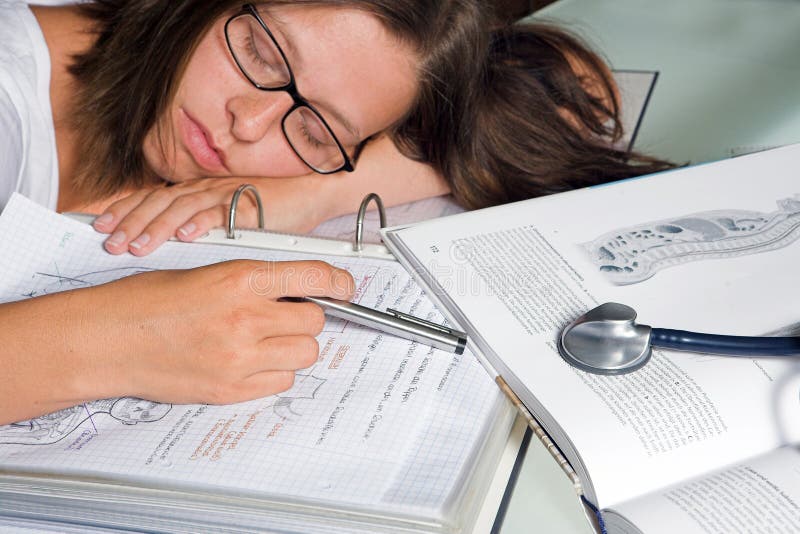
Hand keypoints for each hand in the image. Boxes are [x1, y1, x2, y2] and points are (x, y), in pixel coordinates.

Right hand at [0, 259, 354, 422]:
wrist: (106, 340)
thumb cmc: (145, 301)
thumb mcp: (204, 272)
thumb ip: (253, 281)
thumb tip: (293, 288)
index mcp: (239, 279)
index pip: (314, 276)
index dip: (338, 282)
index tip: (345, 287)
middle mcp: (246, 318)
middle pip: (315, 320)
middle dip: (308, 315)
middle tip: (288, 314)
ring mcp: (239, 359)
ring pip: (304, 354)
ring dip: (293, 345)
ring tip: (266, 339)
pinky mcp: (230, 390)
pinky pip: (281, 383)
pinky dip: (275, 372)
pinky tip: (251, 361)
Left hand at [93, 176, 329, 255]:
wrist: (309, 195)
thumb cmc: (271, 211)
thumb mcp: (226, 218)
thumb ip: (200, 226)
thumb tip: (171, 246)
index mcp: (198, 193)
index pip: (153, 198)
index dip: (125, 210)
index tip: (102, 226)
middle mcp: (207, 190)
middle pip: (160, 203)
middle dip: (131, 223)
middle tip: (111, 242)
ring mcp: (227, 196)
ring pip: (183, 208)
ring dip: (158, 227)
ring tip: (139, 245)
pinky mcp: (250, 205)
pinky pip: (222, 213)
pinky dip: (202, 223)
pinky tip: (186, 236)